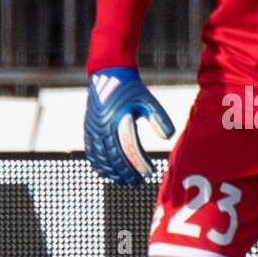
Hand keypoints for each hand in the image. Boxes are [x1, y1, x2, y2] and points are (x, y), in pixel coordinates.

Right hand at [85, 67, 175, 183]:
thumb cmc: (131, 89)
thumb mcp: (148, 100)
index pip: (129, 149)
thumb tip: (168, 137)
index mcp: (119, 120)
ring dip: (112, 172)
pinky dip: (98, 165)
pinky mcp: (89, 129)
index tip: (149, 172)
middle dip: (125, 173)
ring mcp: (93, 129)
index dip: (139, 164)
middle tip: (137, 182)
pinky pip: (91, 152)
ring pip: (100, 158)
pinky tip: (106, 173)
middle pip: (114, 158)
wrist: (107, 74)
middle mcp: (103, 126)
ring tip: (124, 181)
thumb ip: (159, 118)